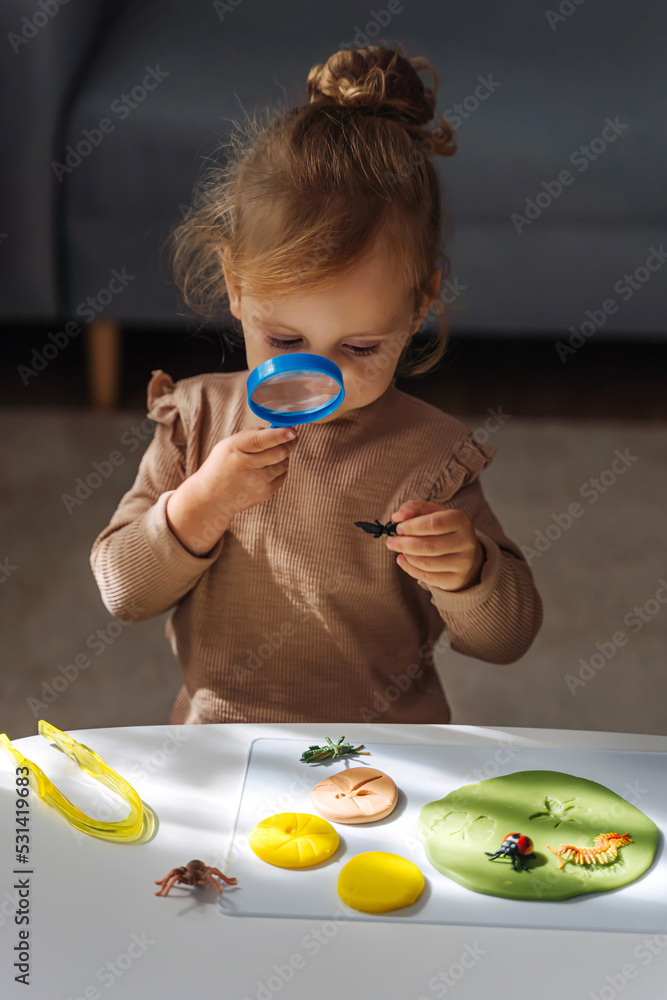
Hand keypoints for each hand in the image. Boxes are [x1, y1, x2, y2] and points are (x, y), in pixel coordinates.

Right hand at [166, 425, 297, 555]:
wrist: (211, 499)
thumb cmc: (222, 466)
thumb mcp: (227, 445)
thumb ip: (251, 435)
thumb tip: (278, 430)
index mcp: (234, 449)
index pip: (261, 440)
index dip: (280, 434)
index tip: (292, 431)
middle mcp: (245, 466)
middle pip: (278, 452)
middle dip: (289, 443)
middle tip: (291, 438)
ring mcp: (257, 482)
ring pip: (283, 464)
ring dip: (283, 456)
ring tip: (273, 454)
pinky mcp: (265, 493)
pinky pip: (282, 476)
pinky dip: (280, 469)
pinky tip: (269, 468)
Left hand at [386, 499, 485, 592]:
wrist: (464, 553)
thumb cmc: (443, 529)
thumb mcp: (433, 513)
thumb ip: (415, 508)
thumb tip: (397, 516)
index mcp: (461, 521)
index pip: (434, 523)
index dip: (412, 526)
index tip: (398, 528)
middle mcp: (466, 542)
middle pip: (428, 545)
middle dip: (404, 544)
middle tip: (391, 542)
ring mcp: (462, 563)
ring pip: (426, 563)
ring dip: (407, 556)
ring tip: (399, 549)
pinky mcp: (455, 579)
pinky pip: (427, 577)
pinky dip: (409, 568)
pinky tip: (402, 560)